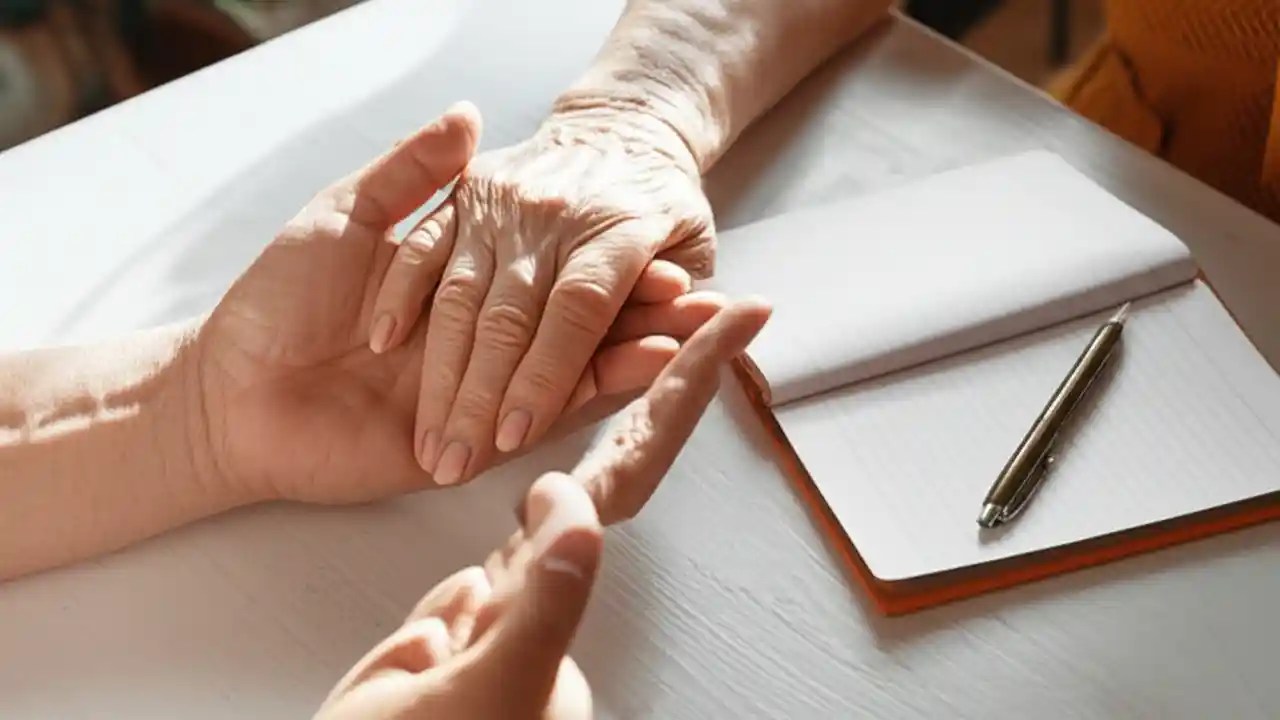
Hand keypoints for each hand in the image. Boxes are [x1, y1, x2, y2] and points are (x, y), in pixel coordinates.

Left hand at [195, 103, 725, 503]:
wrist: (231, 395)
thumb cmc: (277, 301)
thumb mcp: (344, 216)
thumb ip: (411, 175)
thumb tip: (468, 115)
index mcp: (462, 274)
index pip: (552, 259)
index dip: (605, 251)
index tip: (665, 229)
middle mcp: (483, 330)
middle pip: (580, 313)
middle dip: (643, 302)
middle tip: (704, 286)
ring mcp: (484, 386)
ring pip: (579, 361)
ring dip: (641, 345)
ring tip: (701, 329)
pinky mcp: (479, 441)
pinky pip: (552, 416)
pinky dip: (605, 391)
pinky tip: (656, 370)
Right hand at [316, 300, 769, 719]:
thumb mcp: (491, 691)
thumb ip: (540, 604)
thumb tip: (575, 508)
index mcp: (562, 582)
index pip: (634, 467)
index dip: (679, 392)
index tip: (722, 329)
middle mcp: (550, 573)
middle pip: (620, 452)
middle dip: (668, 371)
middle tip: (713, 305)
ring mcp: (510, 587)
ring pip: (560, 476)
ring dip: (599, 403)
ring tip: (643, 333)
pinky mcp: (463, 605)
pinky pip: (501, 525)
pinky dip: (521, 475)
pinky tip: (544, 447)